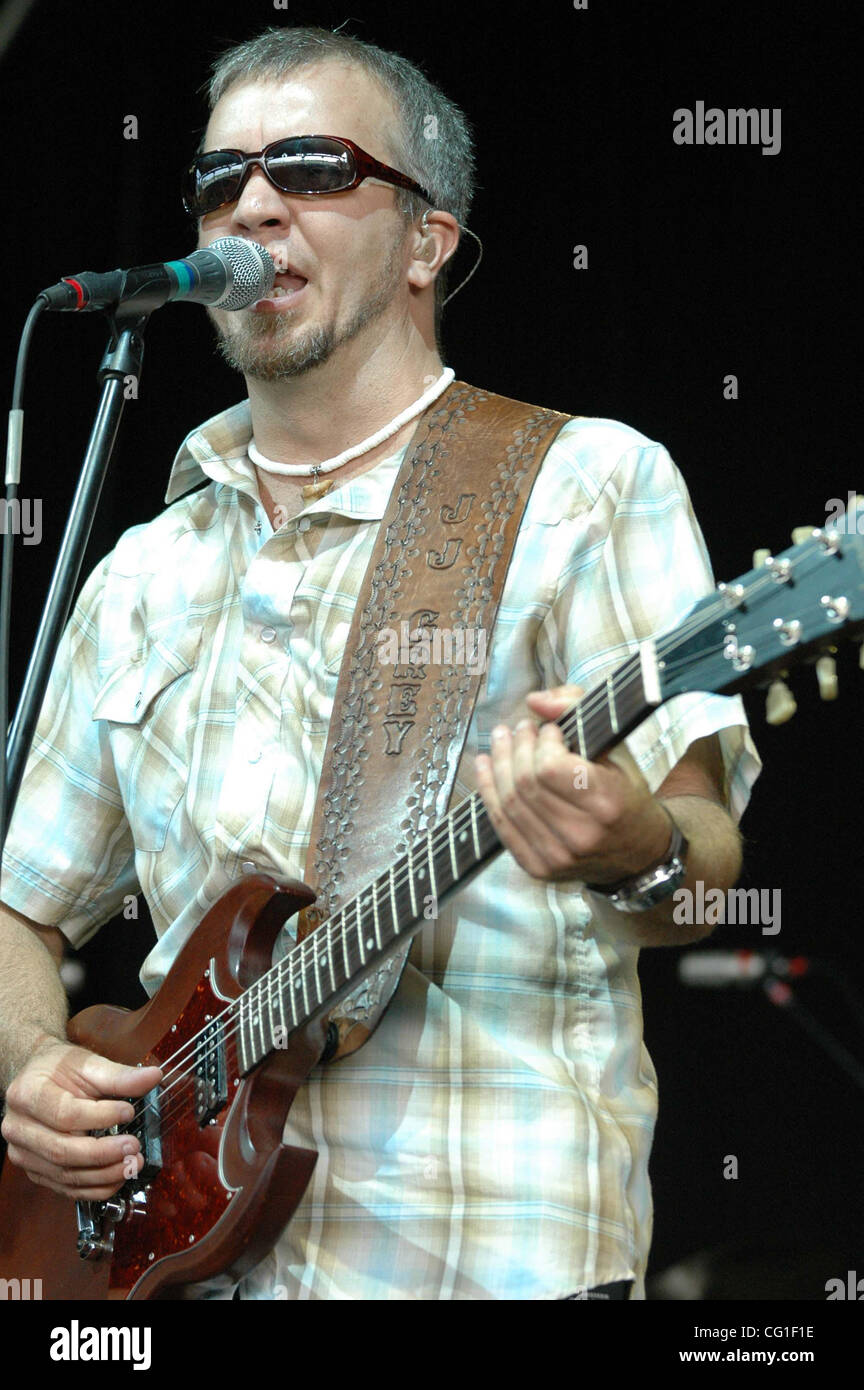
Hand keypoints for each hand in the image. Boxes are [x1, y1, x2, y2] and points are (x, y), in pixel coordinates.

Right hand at [1, 1038, 161, 1200]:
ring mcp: (24, 1153)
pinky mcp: (36, 1170)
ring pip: (64, 1174)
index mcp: (26, 1094)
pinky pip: (65, 1188)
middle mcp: (18, 1128)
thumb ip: (119, 1074)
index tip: (128, 1111)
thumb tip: (154, 1077)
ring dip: (104, 1175)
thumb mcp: (88, 1063)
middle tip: (133, 1146)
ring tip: (132, 1163)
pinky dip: (95, 1188)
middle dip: (103, 1153)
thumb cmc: (60, 1069)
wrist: (39, 1079)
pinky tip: (118, 1178)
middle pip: (62, 1150)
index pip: (64, 1114)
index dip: (100, 1116)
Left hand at [474, 683, 671, 882]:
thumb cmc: (626, 794)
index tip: (550, 731)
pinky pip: (501, 825)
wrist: (636, 853)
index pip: (550, 769)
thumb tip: (534, 700)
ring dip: (498, 764)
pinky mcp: (537, 868)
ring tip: (501, 740)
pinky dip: (488, 791)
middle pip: (525, 784)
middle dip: (516, 748)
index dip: (542, 743)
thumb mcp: (616, 748)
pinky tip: (485, 766)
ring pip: (509, 803)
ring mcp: (556, 857)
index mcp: (607, 804)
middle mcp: (580, 836)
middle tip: (520, 729)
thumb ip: (577, 710)